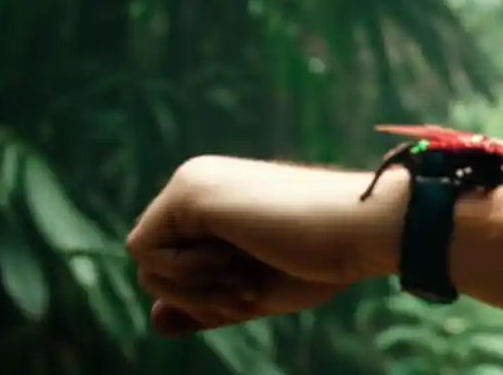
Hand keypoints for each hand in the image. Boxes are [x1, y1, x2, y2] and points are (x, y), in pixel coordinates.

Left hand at [125, 155, 406, 334]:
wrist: (359, 229)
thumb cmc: (319, 259)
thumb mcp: (252, 291)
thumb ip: (206, 303)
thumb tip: (156, 318)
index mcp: (215, 203)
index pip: (175, 268)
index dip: (204, 296)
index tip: (252, 289)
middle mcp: (198, 185)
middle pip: (155, 268)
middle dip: (198, 297)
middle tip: (248, 287)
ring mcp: (191, 184)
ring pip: (145, 266)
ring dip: (195, 292)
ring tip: (244, 278)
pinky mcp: (189, 193)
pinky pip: (144, 254)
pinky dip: (184, 274)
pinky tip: (232, 257)